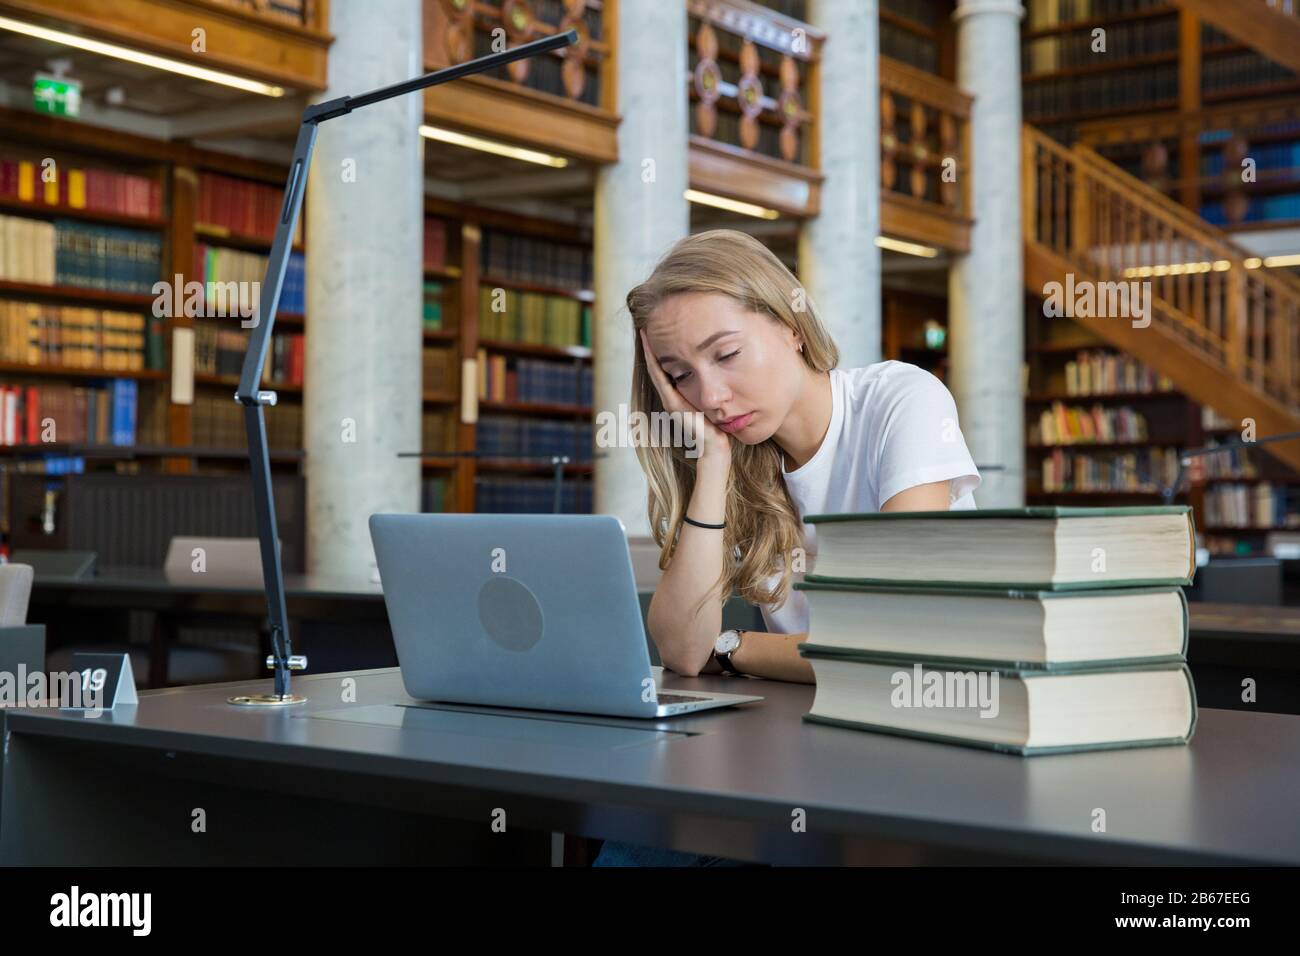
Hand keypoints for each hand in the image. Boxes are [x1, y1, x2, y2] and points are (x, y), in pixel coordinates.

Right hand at [639, 328, 730, 465]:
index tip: (661, 330)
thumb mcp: (713, 402)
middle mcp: (671, 396)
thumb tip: (720, 375)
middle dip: (652, 345)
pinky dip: (654, 362)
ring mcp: (670, 399)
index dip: (662, 349)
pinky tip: (651, 348)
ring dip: (649, 350)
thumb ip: (711, 389)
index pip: (667, 367)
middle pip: (658, 365)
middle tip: (648, 324)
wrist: (715, 446)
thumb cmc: (718, 427)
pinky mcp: (672, 402)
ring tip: (644, 332)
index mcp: (679, 395)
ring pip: (656, 369)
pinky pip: (660, 377)